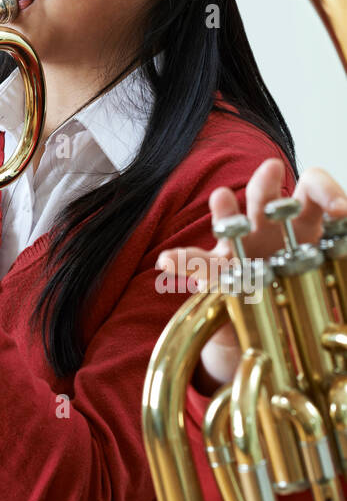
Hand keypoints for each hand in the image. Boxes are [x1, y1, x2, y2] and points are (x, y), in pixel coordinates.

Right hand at [156, 161, 346, 389]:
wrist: (273, 329)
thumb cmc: (304, 292)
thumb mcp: (328, 271)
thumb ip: (339, 255)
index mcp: (305, 224)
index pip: (313, 189)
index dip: (326, 192)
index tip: (339, 211)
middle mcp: (271, 227)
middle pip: (267, 197)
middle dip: (268, 184)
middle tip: (272, 170)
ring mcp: (241, 246)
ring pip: (232, 221)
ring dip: (226, 208)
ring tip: (222, 200)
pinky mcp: (218, 271)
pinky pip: (198, 264)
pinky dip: (183, 261)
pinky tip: (169, 261)